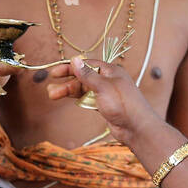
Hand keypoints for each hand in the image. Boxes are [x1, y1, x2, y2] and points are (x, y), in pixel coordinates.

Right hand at [45, 56, 159, 144]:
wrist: (137, 128)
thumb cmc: (123, 104)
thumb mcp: (102, 87)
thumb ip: (87, 74)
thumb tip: (75, 59)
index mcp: (110, 71)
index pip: (86, 65)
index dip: (70, 67)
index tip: (55, 73)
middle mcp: (108, 80)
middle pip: (83, 78)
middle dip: (66, 82)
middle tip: (50, 88)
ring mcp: (106, 93)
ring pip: (83, 89)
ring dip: (69, 91)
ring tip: (53, 95)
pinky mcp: (105, 105)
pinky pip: (87, 98)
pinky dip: (77, 99)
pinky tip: (68, 100)